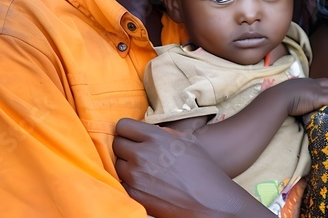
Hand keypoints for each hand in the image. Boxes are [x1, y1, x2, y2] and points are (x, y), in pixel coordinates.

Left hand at [113, 119, 272, 217]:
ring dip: (126, 165)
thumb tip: (146, 130)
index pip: (123, 125)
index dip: (127, 130)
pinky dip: (129, 182)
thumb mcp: (187, 141)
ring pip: (117, 164)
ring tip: (143, 169)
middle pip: (117, 144)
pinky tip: (144, 183)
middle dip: (126, 147)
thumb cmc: (203, 170)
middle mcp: (142, 154)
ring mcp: (136, 176)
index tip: (131, 135)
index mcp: (155, 137)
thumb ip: (163, 133)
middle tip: (138, 152)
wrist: (209, 202)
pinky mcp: (134, 194)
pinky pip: (122, 183)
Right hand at [269, 77, 327, 115]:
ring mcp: (318, 89)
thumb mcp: (289, 88)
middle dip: (325, 94)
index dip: (321, 88)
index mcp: (306, 81)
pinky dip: (326, 107)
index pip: (320, 81)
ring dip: (325, 102)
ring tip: (317, 109)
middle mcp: (314, 82)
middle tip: (318, 103)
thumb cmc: (280, 95)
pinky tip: (317, 111)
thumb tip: (291, 96)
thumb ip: (295, 90)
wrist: (281, 97)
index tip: (315, 97)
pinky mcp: (321, 97)